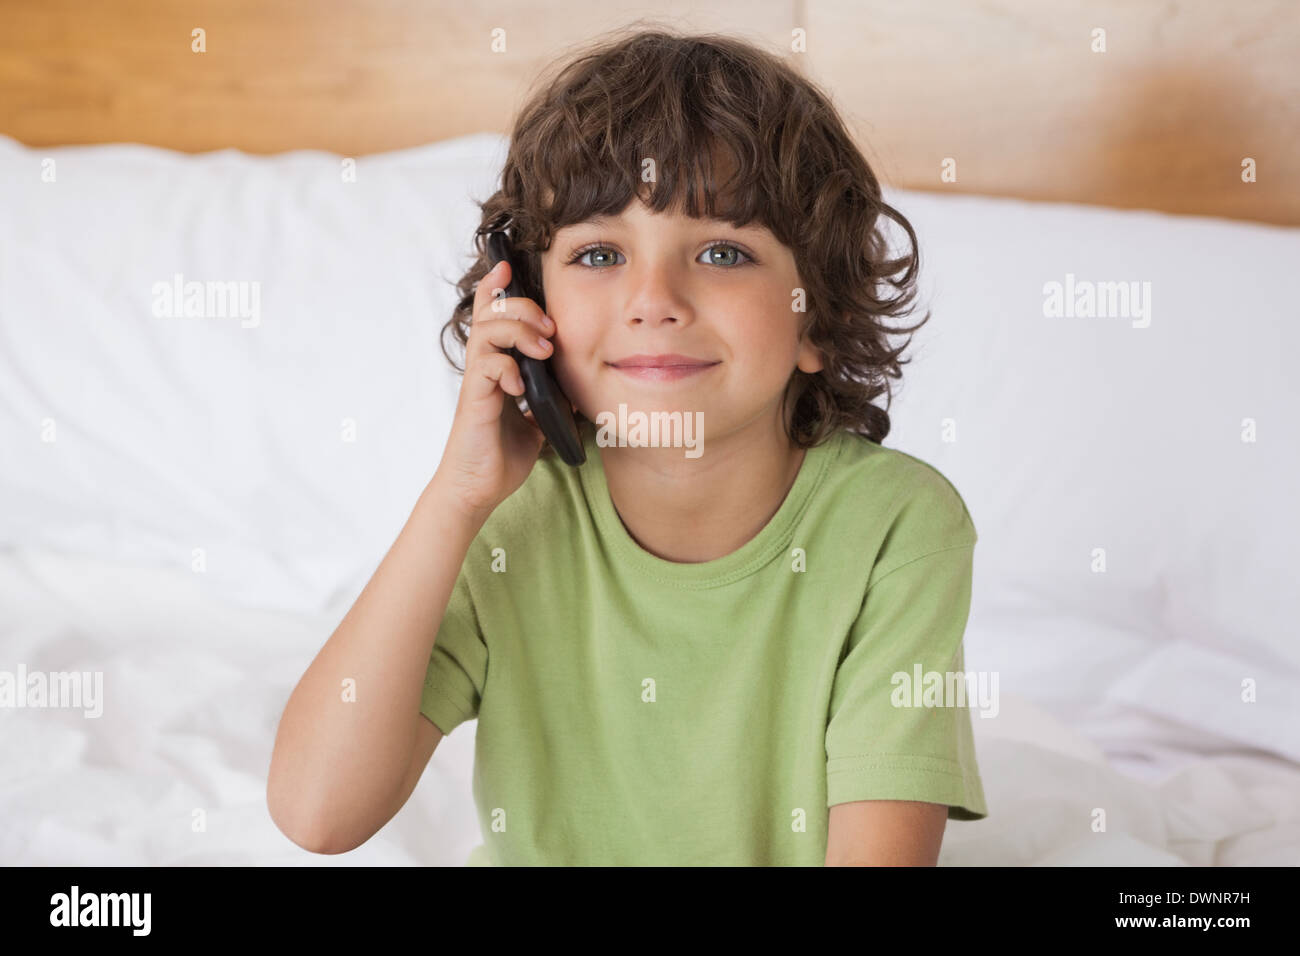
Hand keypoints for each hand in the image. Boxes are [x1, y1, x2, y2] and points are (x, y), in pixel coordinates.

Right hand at [434, 257, 557, 521]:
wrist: (478, 488)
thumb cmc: (502, 455)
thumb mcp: (540, 421)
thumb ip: (552, 397)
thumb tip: (578, 384)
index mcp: (497, 366)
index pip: (492, 315)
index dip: (497, 287)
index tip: (509, 266)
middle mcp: (484, 368)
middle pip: (491, 312)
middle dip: (522, 307)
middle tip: (549, 326)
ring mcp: (478, 383)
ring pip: (487, 331)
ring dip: (518, 330)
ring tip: (542, 348)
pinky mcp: (474, 401)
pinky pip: (485, 366)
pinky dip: (505, 367)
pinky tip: (519, 384)